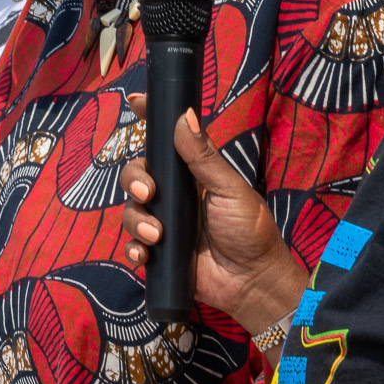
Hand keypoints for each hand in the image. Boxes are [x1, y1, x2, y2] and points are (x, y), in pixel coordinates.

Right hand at [118, 95, 305, 333]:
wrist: (252, 281)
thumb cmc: (250, 230)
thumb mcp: (229, 189)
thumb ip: (204, 157)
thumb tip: (185, 115)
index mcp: (192, 174)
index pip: (165, 142)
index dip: (148, 120)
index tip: (135, 102)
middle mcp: (174, 196)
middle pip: (136, 174)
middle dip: (134, 180)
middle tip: (148, 192)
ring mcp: (164, 224)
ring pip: (130, 211)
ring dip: (137, 220)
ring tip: (158, 236)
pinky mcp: (159, 254)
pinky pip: (133, 246)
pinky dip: (134, 249)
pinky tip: (146, 255)